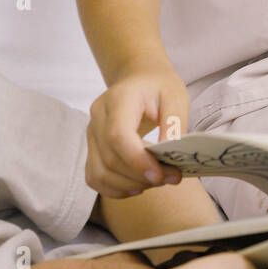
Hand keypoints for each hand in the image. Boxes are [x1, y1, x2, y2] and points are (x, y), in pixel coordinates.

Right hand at [87, 66, 188, 198]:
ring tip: (157, 180)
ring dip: (130, 185)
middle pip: (110, 159)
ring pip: (100, 173)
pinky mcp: (92, 148)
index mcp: (118, 99)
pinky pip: (95, 177)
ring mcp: (91, 134)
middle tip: (172, 177)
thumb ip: (174, 124)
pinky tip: (137, 186)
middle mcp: (98, 116)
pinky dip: (115, 189)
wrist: (140, 80)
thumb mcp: (176, 97)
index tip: (161, 175)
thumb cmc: (158, 87)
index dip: (136, 161)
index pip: (117, 135)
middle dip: (141, 177)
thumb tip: (169, 155)